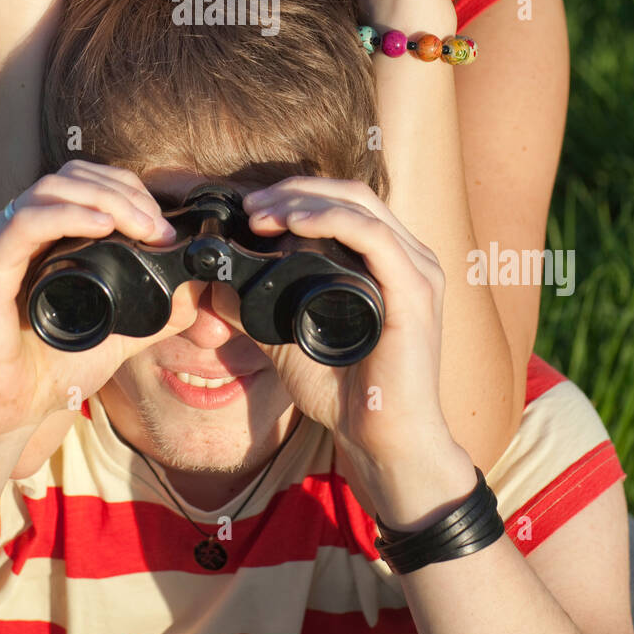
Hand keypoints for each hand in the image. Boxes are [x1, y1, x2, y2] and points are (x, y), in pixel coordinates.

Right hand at [0, 161, 202, 449]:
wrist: (6, 416)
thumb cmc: (48, 371)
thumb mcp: (117, 333)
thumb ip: (155, 313)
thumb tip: (195, 292)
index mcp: (38, 234)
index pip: (85, 182)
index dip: (128, 192)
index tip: (164, 229)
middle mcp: (12, 229)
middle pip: (71, 177)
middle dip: (123, 192)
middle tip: (159, 229)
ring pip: (51, 189)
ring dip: (105, 199)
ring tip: (142, 227)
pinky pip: (25, 224)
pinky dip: (68, 215)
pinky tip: (102, 226)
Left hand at [210, 177, 453, 470]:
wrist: (382, 442)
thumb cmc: (346, 394)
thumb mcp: (287, 339)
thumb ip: (258, 308)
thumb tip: (218, 283)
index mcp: (387, 262)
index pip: (344, 203)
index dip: (296, 195)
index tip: (251, 209)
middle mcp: (408, 258)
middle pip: (351, 194)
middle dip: (295, 191)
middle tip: (251, 205)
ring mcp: (416, 272)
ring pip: (359, 206)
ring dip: (305, 201)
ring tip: (262, 213)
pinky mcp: (414, 291)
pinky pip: (372, 237)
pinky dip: (330, 221)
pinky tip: (296, 224)